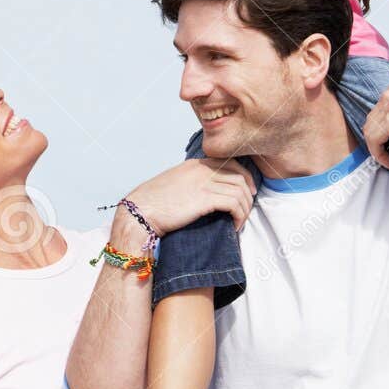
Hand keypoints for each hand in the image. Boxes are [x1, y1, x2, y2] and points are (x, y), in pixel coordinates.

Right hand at [126, 156, 257, 236]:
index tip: (247, 191)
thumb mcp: (174, 184)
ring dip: (244, 208)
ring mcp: (204, 183)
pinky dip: (239, 216)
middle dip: (248, 193)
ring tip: (239, 221)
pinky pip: (234, 204)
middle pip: (240, 175)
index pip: (230, 163)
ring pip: (240, 190)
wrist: (139, 212)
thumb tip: (203, 193)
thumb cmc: (153, 204)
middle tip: (247, 207)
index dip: (244, 177)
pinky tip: (234, 226)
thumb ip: (191, 182)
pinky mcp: (205, 199)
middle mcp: (201, 169)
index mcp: (195, 164)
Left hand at [364, 86, 388, 169]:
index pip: (376, 115)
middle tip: (384, 157)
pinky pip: (374, 141)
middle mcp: (388, 99)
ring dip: (377, 151)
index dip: (379, 133)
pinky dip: (380, 155)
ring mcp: (388, 110)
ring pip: (369, 131)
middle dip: (374, 142)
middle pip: (370, 122)